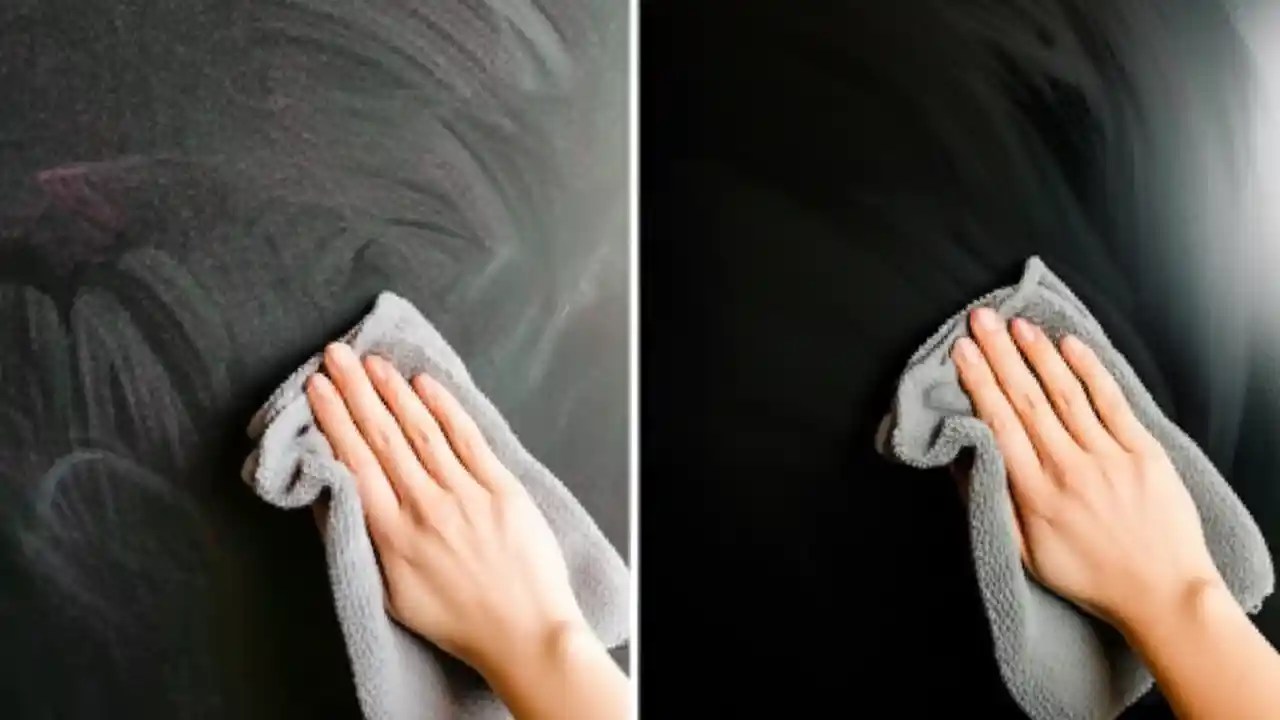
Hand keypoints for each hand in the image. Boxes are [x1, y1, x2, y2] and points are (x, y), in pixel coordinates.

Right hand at [304, 343, 588, 682]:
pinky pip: (468, 439)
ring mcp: (467, 495)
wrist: (525, 633)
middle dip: (356, 392)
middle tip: (336, 356)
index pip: (355, 463)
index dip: (335, 420)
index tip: (318, 388)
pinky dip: (445, 408)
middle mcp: (426, 508)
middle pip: (384, 437)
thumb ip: (363, 544)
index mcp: (393, 536)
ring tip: (373, 362)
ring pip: (423, 431)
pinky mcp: (503, 489)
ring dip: (394, 392)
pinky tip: (425, 384)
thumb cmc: (458, 621)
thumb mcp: (392, 595)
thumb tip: (336, 498)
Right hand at [951, 308, 1223, 631]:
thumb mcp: (1025, 554)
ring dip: (1038, 354)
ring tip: (1018, 324)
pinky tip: (1070, 345)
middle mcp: (1069, 469)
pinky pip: (1112, 402)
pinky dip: (1090, 370)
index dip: (978, 382)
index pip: (999, 425)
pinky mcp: (1144, 452)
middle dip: (1000, 355)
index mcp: (1036, 495)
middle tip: (981, 320)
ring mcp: (1109, 458)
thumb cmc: (1090, 577)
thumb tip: (963, 461)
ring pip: (1066, 394)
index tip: (961, 350)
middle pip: (1027, 400)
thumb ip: (992, 505)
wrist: (1162, 593)